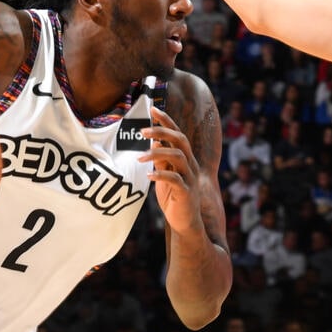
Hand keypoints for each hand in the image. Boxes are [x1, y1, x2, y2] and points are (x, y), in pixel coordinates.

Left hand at [142, 108, 201, 234]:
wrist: (185, 223)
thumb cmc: (174, 198)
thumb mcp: (164, 176)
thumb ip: (160, 161)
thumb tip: (151, 144)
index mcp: (185, 159)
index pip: (176, 134)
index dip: (166, 120)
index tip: (152, 108)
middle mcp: (190, 165)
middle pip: (180, 140)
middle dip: (162, 132)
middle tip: (143, 131)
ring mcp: (190, 178)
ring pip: (178, 157)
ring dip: (158, 153)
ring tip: (140, 157)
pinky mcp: (186, 193)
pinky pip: (175, 179)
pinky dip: (161, 175)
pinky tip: (149, 176)